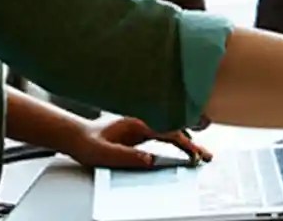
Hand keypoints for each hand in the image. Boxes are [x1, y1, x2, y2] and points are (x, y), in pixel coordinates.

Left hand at [66, 117, 211, 169]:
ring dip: (186, 141)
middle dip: (193, 143)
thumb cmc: (87, 143)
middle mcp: (143, 121)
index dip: (185, 144)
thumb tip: (149, 160)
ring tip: (200, 154)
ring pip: (171, 130)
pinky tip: (182, 147)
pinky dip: (177, 140)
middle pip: (175, 130)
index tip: (196, 155)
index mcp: (138, 123)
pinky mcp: (140, 130)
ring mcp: (142, 125)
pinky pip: (164, 133)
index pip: (169, 132)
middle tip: (207, 157)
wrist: (76, 137)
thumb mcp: (104, 154)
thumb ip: (127, 157)